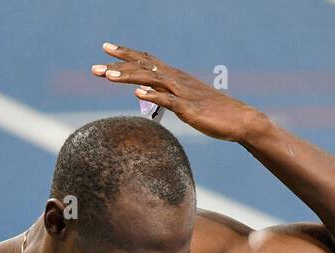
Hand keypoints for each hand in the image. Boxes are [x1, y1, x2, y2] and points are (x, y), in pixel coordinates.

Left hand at [90, 43, 265, 143]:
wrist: (240, 120)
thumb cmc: (213, 114)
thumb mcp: (184, 103)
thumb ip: (166, 96)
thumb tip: (147, 96)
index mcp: (175, 77)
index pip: (146, 60)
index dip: (126, 54)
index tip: (106, 49)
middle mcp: (177, 80)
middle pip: (143, 67)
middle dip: (118, 66)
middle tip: (94, 67)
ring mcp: (183, 93)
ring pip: (152, 80)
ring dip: (128, 77)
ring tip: (108, 76)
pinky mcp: (190, 109)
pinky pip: (168, 100)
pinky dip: (152, 96)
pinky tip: (137, 94)